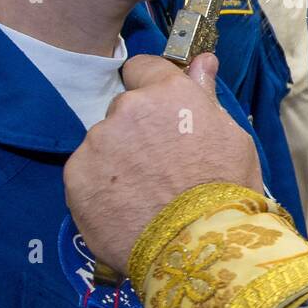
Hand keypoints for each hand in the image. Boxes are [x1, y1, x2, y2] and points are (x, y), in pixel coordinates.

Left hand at [63, 53, 265, 274]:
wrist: (200, 247)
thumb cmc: (226, 190)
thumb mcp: (230, 136)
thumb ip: (206, 94)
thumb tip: (202, 60)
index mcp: (167, 92)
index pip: (142, 67)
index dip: (151, 88)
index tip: (160, 114)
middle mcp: (127, 108)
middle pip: (123, 110)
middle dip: (136, 131)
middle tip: (158, 167)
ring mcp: (98, 143)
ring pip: (103, 144)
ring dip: (116, 161)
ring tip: (142, 196)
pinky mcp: (76, 177)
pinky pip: (86, 174)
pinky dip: (99, 189)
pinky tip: (122, 210)